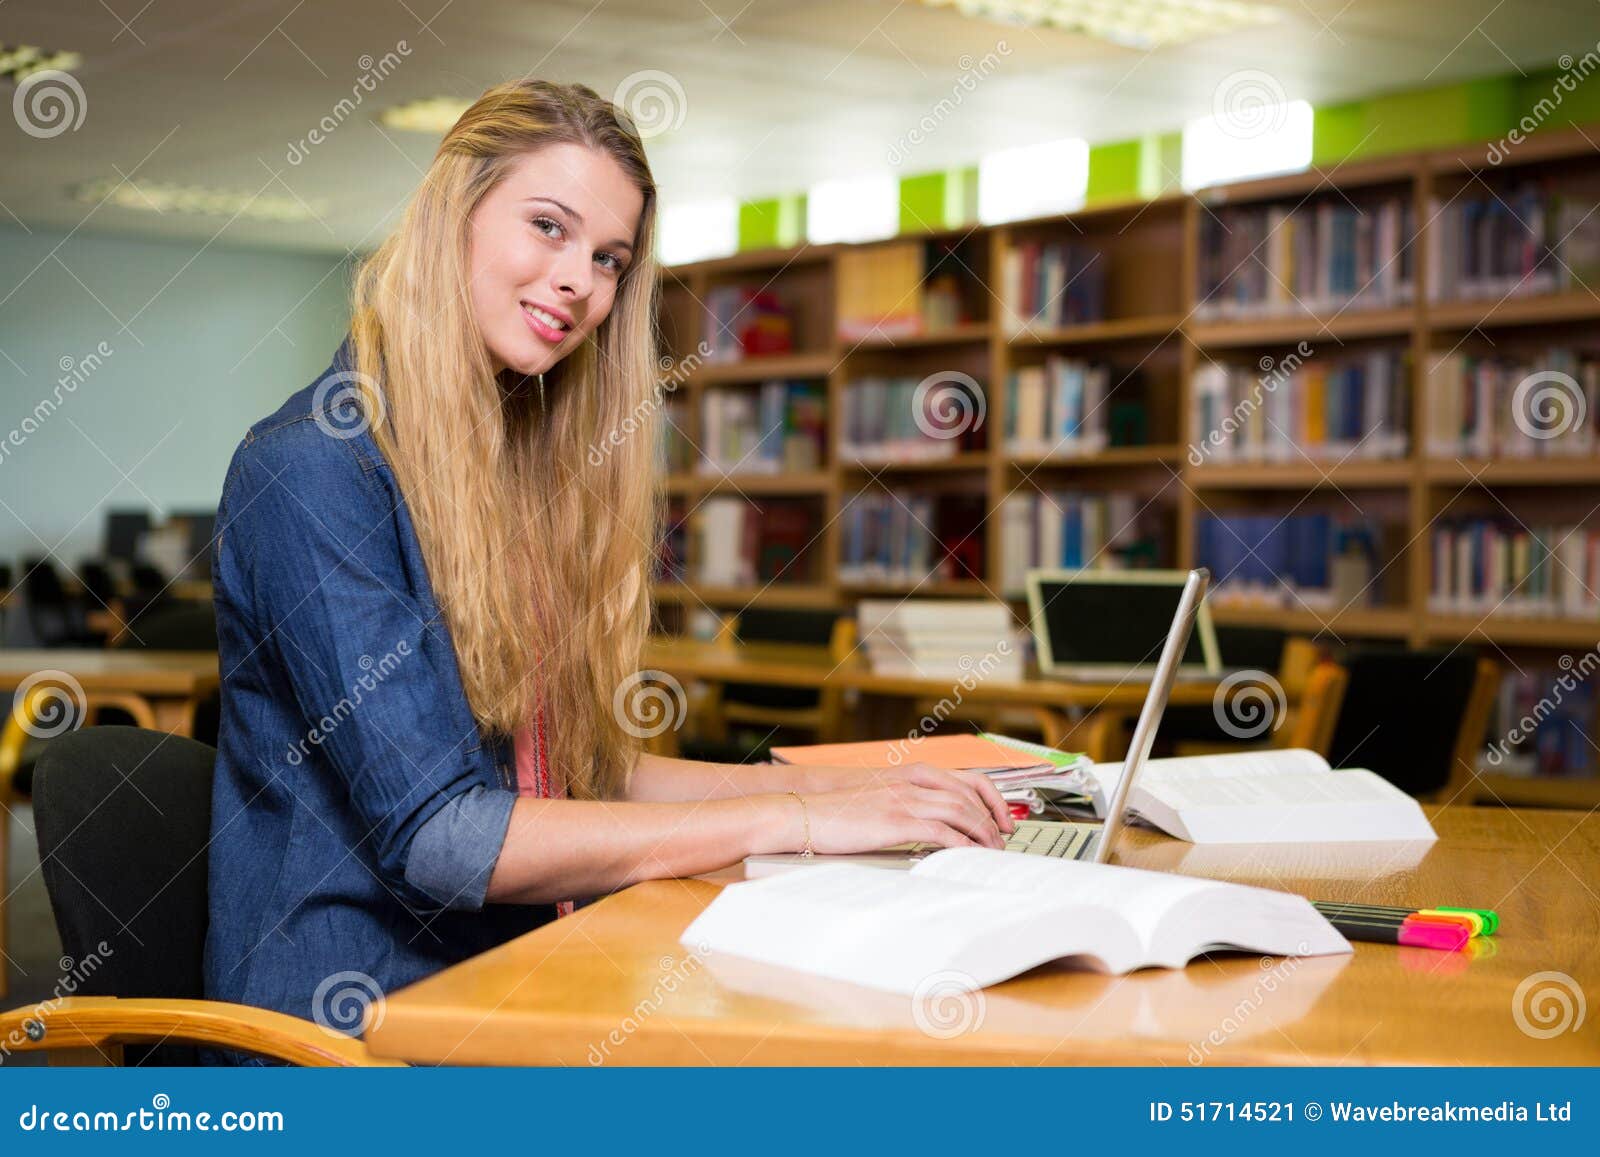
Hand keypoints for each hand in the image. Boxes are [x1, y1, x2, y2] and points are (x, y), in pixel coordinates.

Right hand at [783, 762, 1013, 853]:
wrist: (806, 812)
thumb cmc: (840, 811)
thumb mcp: (881, 798)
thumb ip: (908, 802)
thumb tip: (935, 825)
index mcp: (911, 773)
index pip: (967, 779)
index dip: (992, 798)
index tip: (1004, 819)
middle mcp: (912, 782)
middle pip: (969, 795)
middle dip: (993, 819)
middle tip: (1004, 840)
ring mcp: (904, 800)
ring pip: (960, 811)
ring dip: (982, 832)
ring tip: (992, 851)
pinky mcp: (895, 821)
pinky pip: (939, 831)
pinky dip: (961, 843)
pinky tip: (969, 855)